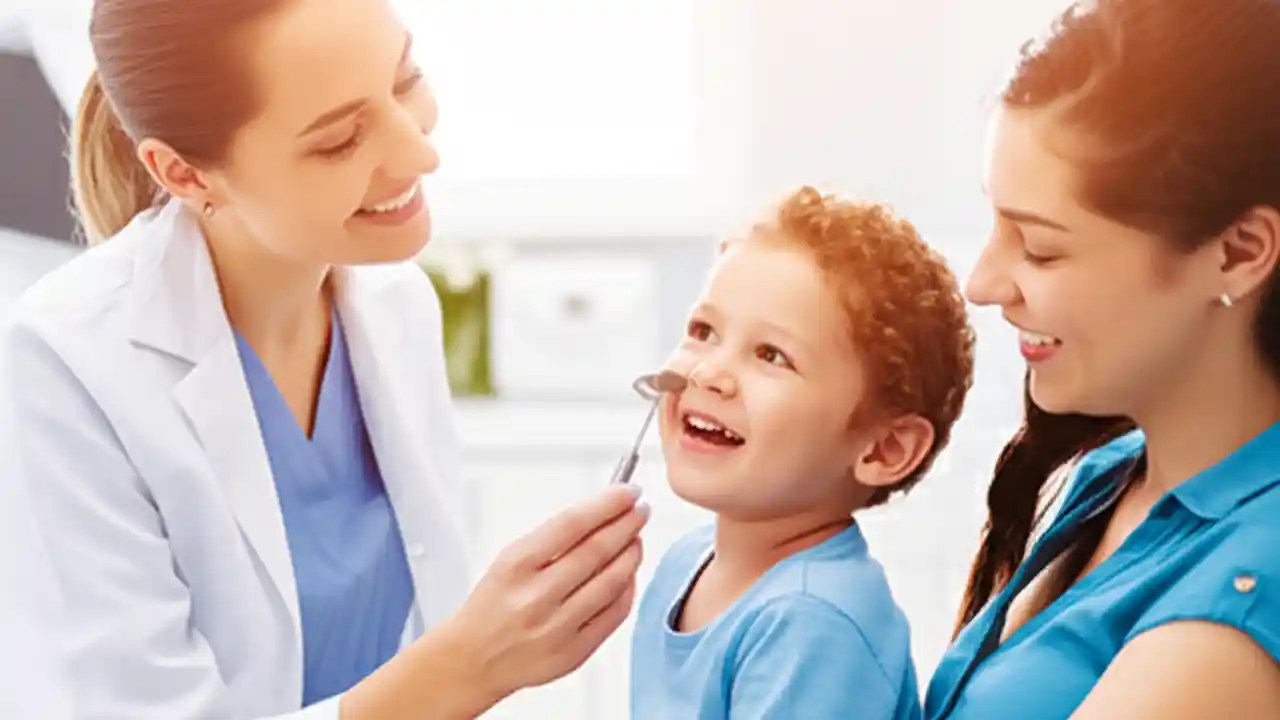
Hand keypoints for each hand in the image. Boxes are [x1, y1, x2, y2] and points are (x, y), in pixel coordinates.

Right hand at [448, 483, 649, 704]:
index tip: (627, 492)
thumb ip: (554, 539)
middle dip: (626, 524)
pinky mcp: (574, 652)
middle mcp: (537, 596)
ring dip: (631, 554)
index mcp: (517, 565)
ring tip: (636, 539)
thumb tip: (602, 513)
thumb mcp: (509, 560)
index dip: (608, 504)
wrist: (475, 659)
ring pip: (611, 581)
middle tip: (640, 510)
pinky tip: (628, 574)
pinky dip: (627, 588)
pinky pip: (614, 614)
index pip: (573, 523)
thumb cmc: (493, 604)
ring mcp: (557, 627)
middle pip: (597, 550)